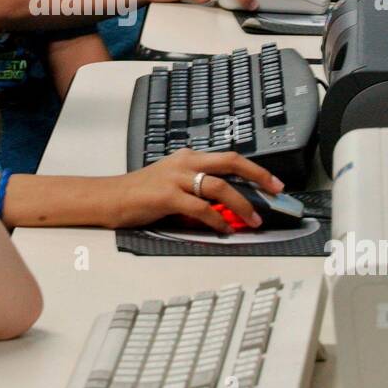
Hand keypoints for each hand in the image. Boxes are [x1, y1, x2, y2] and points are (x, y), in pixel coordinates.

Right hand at [115, 149, 284, 231]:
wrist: (111, 197)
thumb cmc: (142, 192)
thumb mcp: (173, 181)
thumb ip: (198, 186)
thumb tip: (228, 203)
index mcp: (189, 157)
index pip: (228, 158)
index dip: (254, 169)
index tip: (272, 182)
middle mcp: (185, 162)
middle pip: (231, 162)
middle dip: (258, 176)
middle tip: (276, 191)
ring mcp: (176, 178)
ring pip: (219, 187)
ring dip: (241, 205)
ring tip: (253, 220)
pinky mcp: (167, 196)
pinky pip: (200, 208)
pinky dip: (217, 220)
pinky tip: (224, 230)